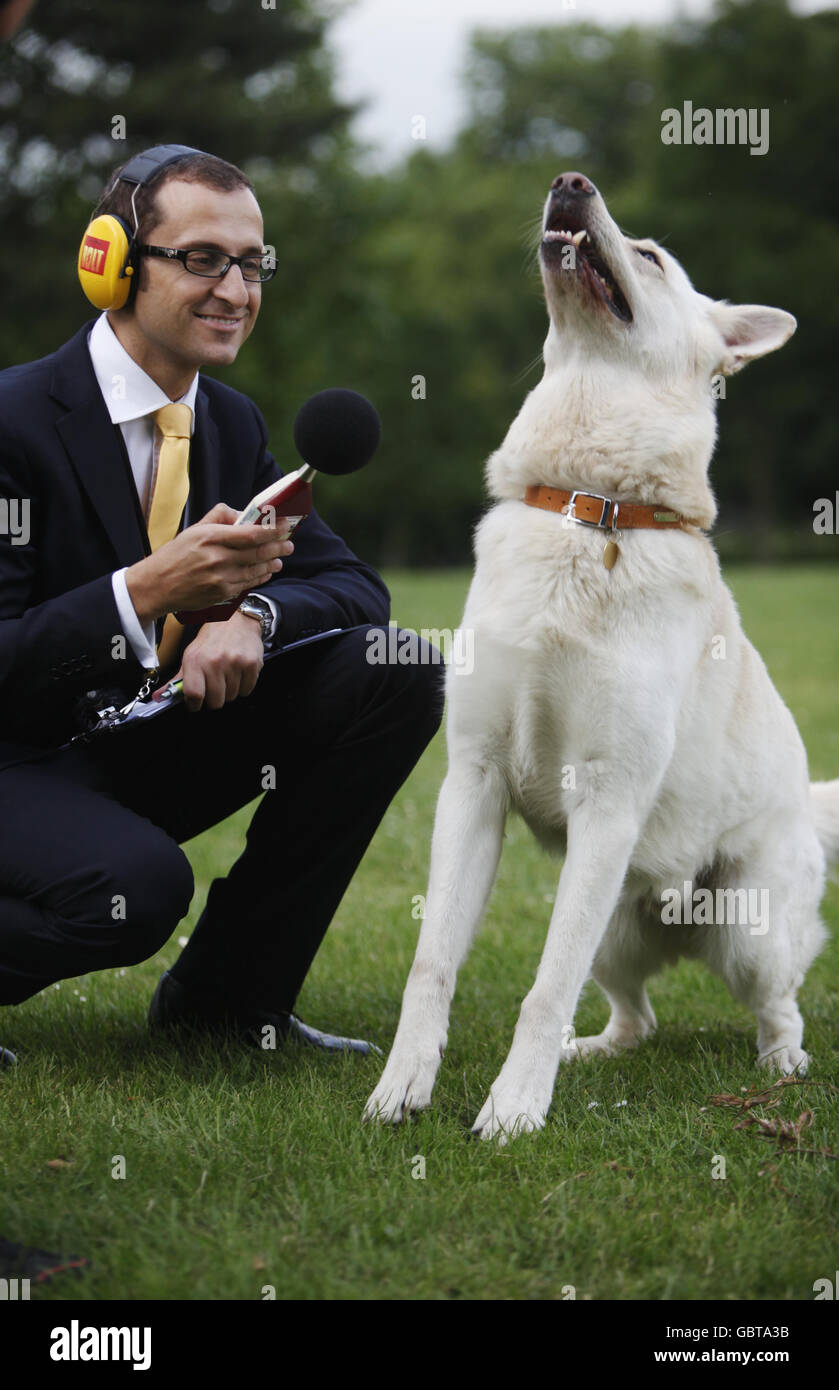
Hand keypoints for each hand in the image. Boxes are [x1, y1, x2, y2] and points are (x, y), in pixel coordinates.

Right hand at [125, 503, 293, 621]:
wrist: (157, 585)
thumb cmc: (175, 555)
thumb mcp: (194, 530)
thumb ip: (219, 518)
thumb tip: (242, 514)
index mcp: (210, 537)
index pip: (250, 533)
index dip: (272, 530)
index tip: (284, 526)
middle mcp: (216, 558)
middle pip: (257, 552)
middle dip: (278, 547)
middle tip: (289, 544)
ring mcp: (220, 578)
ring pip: (255, 570)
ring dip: (272, 564)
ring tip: (280, 558)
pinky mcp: (221, 593)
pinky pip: (247, 584)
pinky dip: (260, 577)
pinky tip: (266, 572)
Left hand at [175, 609, 265, 711]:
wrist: (236, 618)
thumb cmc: (212, 638)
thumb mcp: (191, 655)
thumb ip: (178, 679)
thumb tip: (160, 697)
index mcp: (195, 660)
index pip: (194, 695)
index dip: (194, 704)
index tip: (195, 703)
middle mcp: (215, 662)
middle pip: (216, 701)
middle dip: (214, 697)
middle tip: (214, 685)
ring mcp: (235, 663)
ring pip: (232, 697)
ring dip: (229, 690)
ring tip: (227, 674)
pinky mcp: (252, 664)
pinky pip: (246, 690)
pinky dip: (243, 686)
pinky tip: (238, 672)